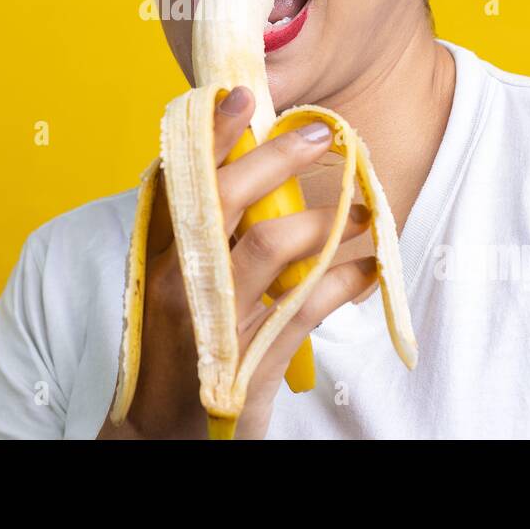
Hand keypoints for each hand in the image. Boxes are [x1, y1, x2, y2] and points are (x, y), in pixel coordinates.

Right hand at [97, 86, 378, 438]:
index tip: (242, 94)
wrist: (163, 434)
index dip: (211, 133)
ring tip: (364, 211)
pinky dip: (346, 280)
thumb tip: (255, 175)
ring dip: (326, 219)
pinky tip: (369, 269)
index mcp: (160, 253)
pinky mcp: (249, 358)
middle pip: (227, 198)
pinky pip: (307, 305)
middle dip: (278, 159)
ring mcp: (213, 318)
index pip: (180, 178)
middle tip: (324, 135)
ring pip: (272, 244)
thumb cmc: (178, 346)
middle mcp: (179, 278)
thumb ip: (204, 235)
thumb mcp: (177, 284)